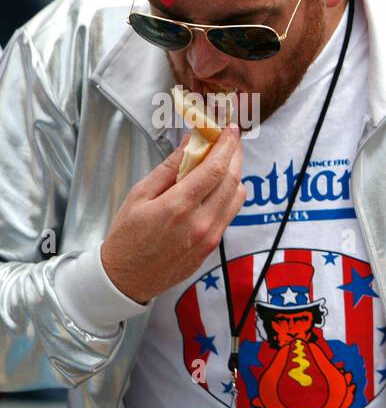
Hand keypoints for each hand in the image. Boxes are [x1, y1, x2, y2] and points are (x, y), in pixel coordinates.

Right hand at [101, 123, 244, 303]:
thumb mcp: (140, 195)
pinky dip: (230, 194)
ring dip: (235, 175)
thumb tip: (191, 142)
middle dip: (235, 156)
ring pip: (236, 198)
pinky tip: (219, 185)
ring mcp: (210, 237)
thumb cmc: (127, 235)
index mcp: (178, 207)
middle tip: (232, 140)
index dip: (226, 146)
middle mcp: (201, 223)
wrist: (127, 278)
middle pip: (231, 181)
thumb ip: (169, 168)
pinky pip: (230, 214)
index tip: (231, 130)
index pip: (214, 169)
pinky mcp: (213, 247)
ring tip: (224, 160)